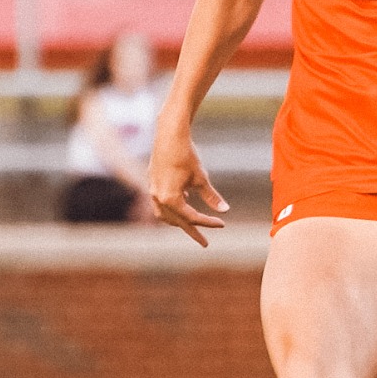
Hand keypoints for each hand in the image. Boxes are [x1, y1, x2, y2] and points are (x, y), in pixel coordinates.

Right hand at [146, 127, 228, 244]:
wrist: (169, 134)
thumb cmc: (186, 155)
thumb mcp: (201, 178)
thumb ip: (211, 196)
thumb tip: (225, 210)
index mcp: (170, 199)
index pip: (192, 218)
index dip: (208, 223)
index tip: (222, 224)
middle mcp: (158, 198)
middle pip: (177, 221)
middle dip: (192, 231)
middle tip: (205, 243)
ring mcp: (152, 190)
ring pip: (164, 215)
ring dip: (178, 222)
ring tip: (192, 226)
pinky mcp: (152, 182)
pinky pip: (160, 203)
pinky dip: (172, 208)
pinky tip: (183, 202)